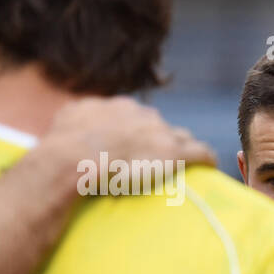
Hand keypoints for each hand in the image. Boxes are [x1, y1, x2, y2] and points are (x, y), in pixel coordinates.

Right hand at [43, 96, 215, 190]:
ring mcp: (161, 133)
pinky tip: (211, 166)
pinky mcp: (176, 153)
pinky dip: (206, 159)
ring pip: (182, 137)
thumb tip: (74, 121)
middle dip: (160, 139)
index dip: (137, 133)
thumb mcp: (66, 120)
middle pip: (160, 126)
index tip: (136, 147)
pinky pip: (201, 152)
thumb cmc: (62, 147)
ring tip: (186, 163)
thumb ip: (78, 116)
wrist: (73, 159)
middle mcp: (142, 115)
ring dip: (184, 149)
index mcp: (118, 107)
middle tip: (156, 160)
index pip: (136, 117)